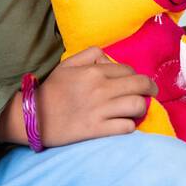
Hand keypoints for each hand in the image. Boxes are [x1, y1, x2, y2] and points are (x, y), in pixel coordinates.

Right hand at [35, 45, 158, 146]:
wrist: (33, 116)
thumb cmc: (51, 90)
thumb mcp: (68, 64)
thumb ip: (91, 55)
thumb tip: (110, 59)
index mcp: (94, 71)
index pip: (128, 70)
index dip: (135, 75)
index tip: (135, 82)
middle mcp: (101, 89)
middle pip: (140, 85)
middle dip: (150, 88)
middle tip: (152, 92)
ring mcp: (100, 110)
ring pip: (137, 105)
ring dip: (141, 107)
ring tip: (138, 109)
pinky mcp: (97, 130)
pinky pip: (126, 127)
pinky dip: (130, 125)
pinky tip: (125, 123)